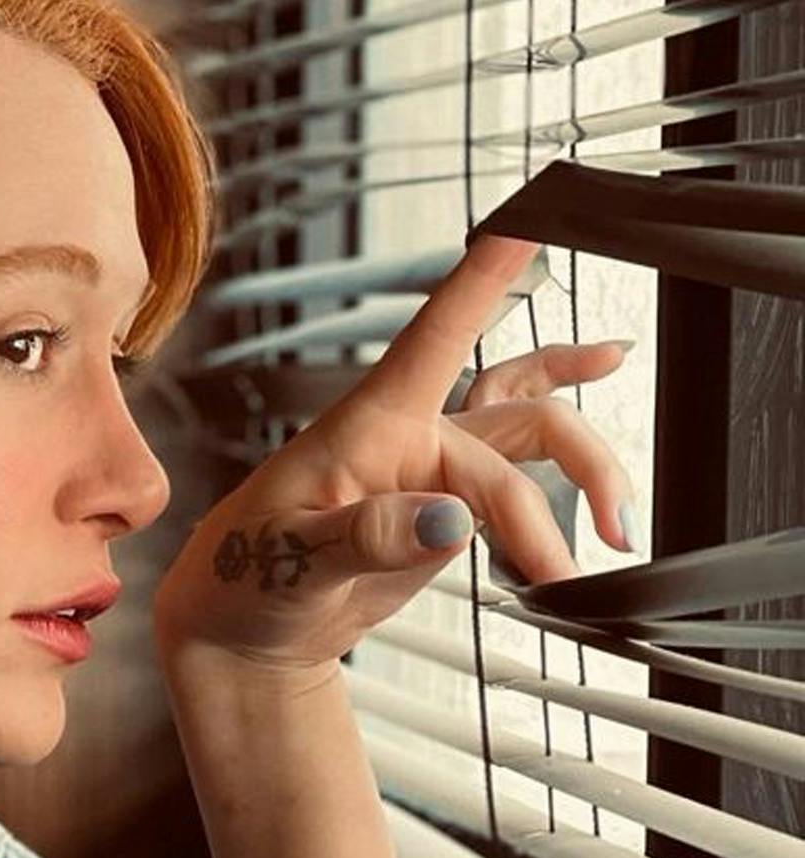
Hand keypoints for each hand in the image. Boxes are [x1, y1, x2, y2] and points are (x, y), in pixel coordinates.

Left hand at [149, 234, 640, 680]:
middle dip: (576, 475)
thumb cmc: (243, 578)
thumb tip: (450, 522)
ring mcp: (436, 470)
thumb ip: (367, 536)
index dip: (483, 278)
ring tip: (614, 535)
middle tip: (603, 537)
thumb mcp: (288, 559)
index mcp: (369, 423)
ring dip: (587, 477)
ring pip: (537, 442)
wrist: (243, 632)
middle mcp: (412, 433)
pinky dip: (563, 500)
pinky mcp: (451, 509)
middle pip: (525, 424)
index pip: (434, 334)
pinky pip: (524, 484)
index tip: (529, 224)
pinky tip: (592, 525)